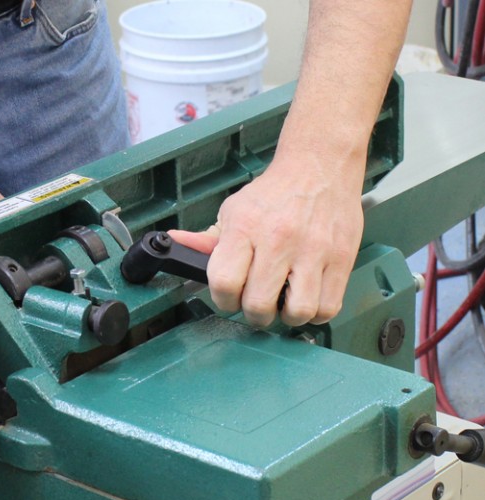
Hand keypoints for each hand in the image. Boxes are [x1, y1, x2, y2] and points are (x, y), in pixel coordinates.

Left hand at [168, 155, 363, 327]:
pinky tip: (307, 297)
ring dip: (287, 316)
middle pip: (259, 304)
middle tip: (257, 302)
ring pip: (297, 312)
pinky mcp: (342, 258)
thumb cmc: (275, 193)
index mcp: (245, 228)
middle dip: (254, 312)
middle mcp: (279, 240)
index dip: (223, 299)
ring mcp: (314, 251)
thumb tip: (174, 245)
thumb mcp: (234, 210)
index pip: (224, 282)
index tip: (229, 297)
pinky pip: (328, 308)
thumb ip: (207, 238)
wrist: (320, 166)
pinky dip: (315, 312)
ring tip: (284, 301)